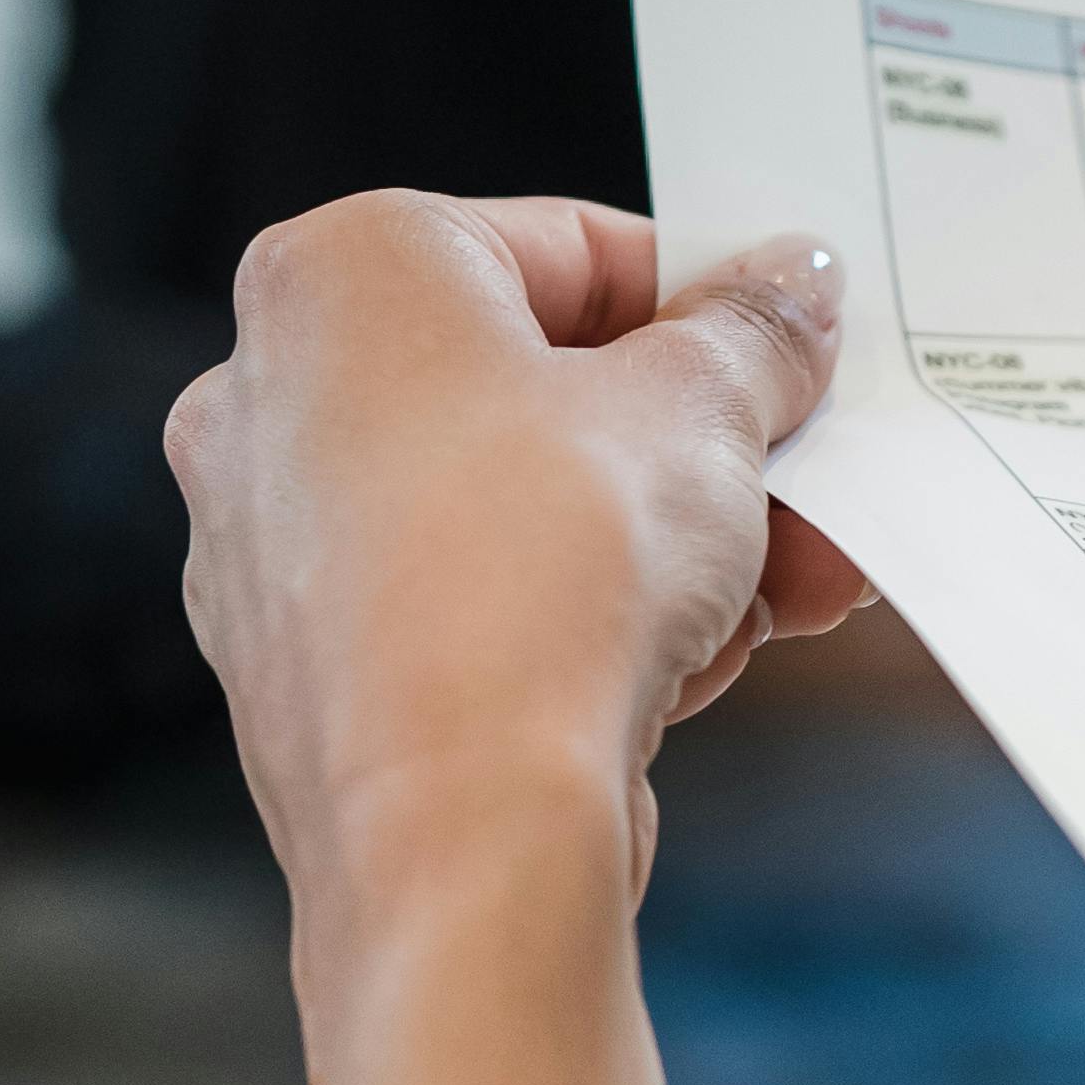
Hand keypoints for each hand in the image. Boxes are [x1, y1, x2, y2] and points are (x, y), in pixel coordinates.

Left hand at [165, 191, 865, 942]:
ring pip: (515, 512)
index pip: (569, 248)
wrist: (461, 836)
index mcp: (343, 272)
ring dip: (669, 548)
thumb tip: (787, 292)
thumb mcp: (703, 410)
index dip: (708, 308)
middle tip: (815, 491)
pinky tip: (686, 673)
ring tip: (789, 598)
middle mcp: (269, 392)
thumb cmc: (550, 576)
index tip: (793, 362)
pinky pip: (472, 612)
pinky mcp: (306, 676)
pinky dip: (578, 629)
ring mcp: (271, 545)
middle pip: (542, 391)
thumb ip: (753, 334)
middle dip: (704, 452)